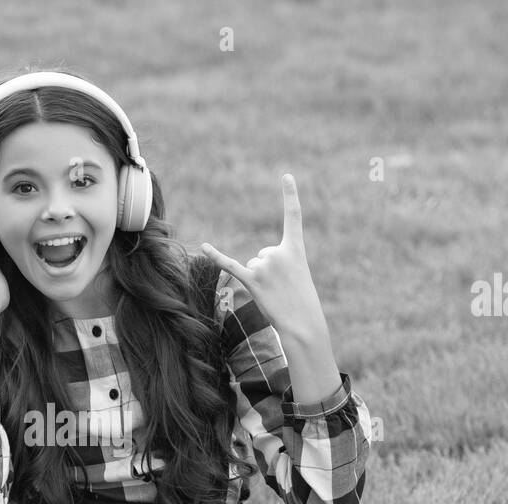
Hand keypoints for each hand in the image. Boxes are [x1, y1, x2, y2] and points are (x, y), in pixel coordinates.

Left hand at [201, 173, 327, 340]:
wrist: (303, 324)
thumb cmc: (301, 301)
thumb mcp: (296, 275)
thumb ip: (276, 262)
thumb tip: (254, 263)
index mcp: (295, 248)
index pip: (294, 216)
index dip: (290, 195)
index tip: (286, 176)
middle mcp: (279, 253)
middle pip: (262, 255)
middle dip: (270, 273)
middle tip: (284, 289)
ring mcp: (265, 267)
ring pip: (251, 266)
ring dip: (260, 282)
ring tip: (275, 294)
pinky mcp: (251, 281)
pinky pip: (229, 265)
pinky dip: (215, 256)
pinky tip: (204, 246)